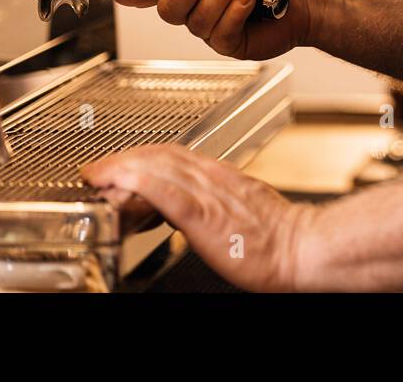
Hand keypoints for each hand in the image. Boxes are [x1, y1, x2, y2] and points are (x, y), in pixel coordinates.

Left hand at [80, 144, 316, 291]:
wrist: (304, 248)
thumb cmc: (279, 238)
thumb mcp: (243, 209)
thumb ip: (216, 203)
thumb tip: (190, 208)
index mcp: (221, 177)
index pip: (172, 155)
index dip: (139, 156)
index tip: (117, 164)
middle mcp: (212, 179)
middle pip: (159, 155)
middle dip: (123, 158)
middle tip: (98, 168)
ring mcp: (208, 195)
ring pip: (158, 168)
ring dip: (123, 167)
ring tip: (99, 175)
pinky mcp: (206, 216)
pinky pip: (169, 194)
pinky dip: (142, 185)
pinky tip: (124, 184)